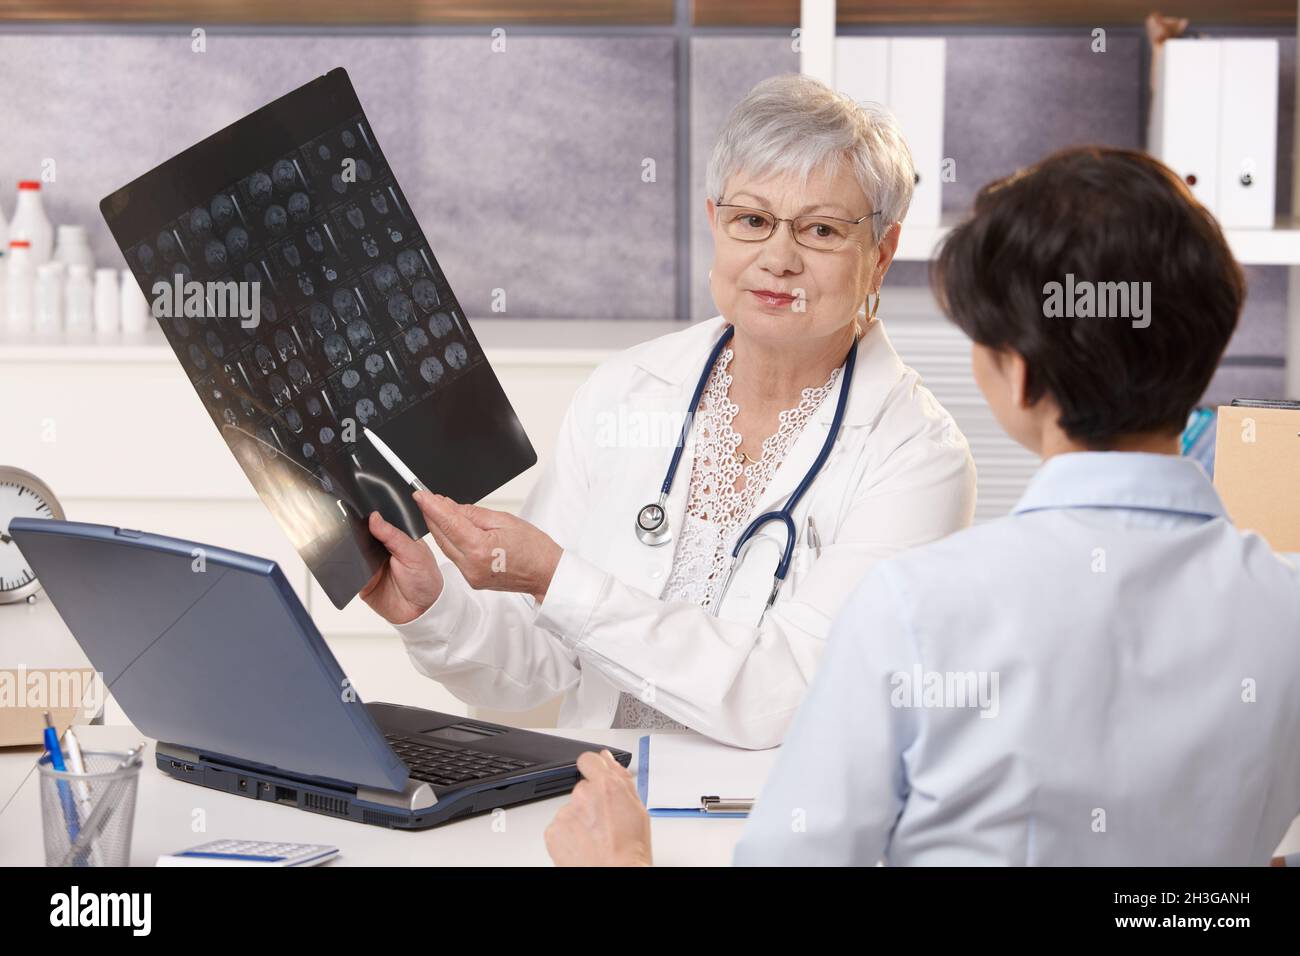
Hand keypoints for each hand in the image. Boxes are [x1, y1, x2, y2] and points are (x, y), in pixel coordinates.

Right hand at [359, 510, 444, 624]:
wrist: (422, 611)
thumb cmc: (426, 579)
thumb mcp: (414, 553)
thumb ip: (394, 536)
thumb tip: (374, 517)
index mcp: (396, 537)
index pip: (378, 521)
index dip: (369, 515)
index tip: (359, 509)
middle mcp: (381, 549)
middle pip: (362, 535)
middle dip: (356, 531)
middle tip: (352, 527)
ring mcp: (370, 564)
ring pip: (352, 552)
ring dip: (350, 549)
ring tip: (351, 546)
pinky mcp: (361, 580)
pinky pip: (349, 572)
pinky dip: (346, 568)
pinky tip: (348, 564)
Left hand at [414, 491, 561, 603]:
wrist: (546, 574)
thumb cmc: (534, 548)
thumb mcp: (505, 520)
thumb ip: (474, 514)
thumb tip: (452, 507)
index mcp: (480, 548)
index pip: (449, 523)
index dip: (432, 507)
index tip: (421, 494)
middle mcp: (471, 565)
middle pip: (442, 536)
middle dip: (433, 515)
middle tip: (427, 497)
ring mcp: (470, 575)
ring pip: (446, 547)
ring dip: (441, 528)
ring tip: (439, 509)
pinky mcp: (472, 579)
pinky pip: (455, 556)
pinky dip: (451, 541)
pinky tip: (453, 529)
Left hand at [544, 750, 652, 866]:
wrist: (614, 874)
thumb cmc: (630, 851)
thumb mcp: (638, 810)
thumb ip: (621, 780)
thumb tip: (610, 762)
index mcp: (607, 785)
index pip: (589, 760)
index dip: (593, 768)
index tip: (595, 775)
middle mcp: (583, 794)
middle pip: (582, 788)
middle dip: (591, 801)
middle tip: (604, 822)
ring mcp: (566, 812)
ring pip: (571, 809)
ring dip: (580, 819)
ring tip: (596, 838)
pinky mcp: (553, 830)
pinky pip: (560, 826)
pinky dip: (568, 834)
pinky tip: (583, 845)